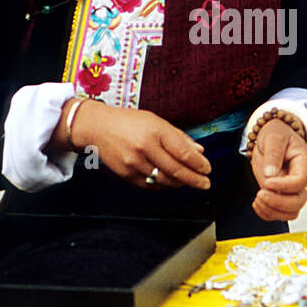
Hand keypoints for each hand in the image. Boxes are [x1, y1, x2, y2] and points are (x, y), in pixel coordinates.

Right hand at [70, 102, 210, 189]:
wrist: (98, 127)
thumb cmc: (130, 122)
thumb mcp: (156, 121)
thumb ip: (179, 137)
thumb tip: (199, 152)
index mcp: (155, 131)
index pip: (183, 152)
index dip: (198, 164)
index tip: (208, 169)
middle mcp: (145, 147)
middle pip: (176, 170)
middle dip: (194, 179)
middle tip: (205, 184)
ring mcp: (134, 162)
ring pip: (164, 180)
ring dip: (179, 183)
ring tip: (188, 181)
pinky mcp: (126, 174)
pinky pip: (150, 184)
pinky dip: (162, 185)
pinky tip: (169, 181)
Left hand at [249, 118, 306, 221]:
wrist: (273, 136)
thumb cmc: (276, 134)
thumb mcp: (273, 137)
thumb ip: (273, 154)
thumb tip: (270, 174)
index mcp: (302, 163)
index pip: (300, 182)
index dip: (284, 186)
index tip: (267, 182)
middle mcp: (299, 179)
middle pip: (298, 201)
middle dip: (278, 203)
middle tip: (260, 194)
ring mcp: (290, 189)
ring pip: (291, 211)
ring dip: (272, 211)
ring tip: (257, 199)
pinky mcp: (280, 194)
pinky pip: (279, 213)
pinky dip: (267, 213)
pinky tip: (257, 203)